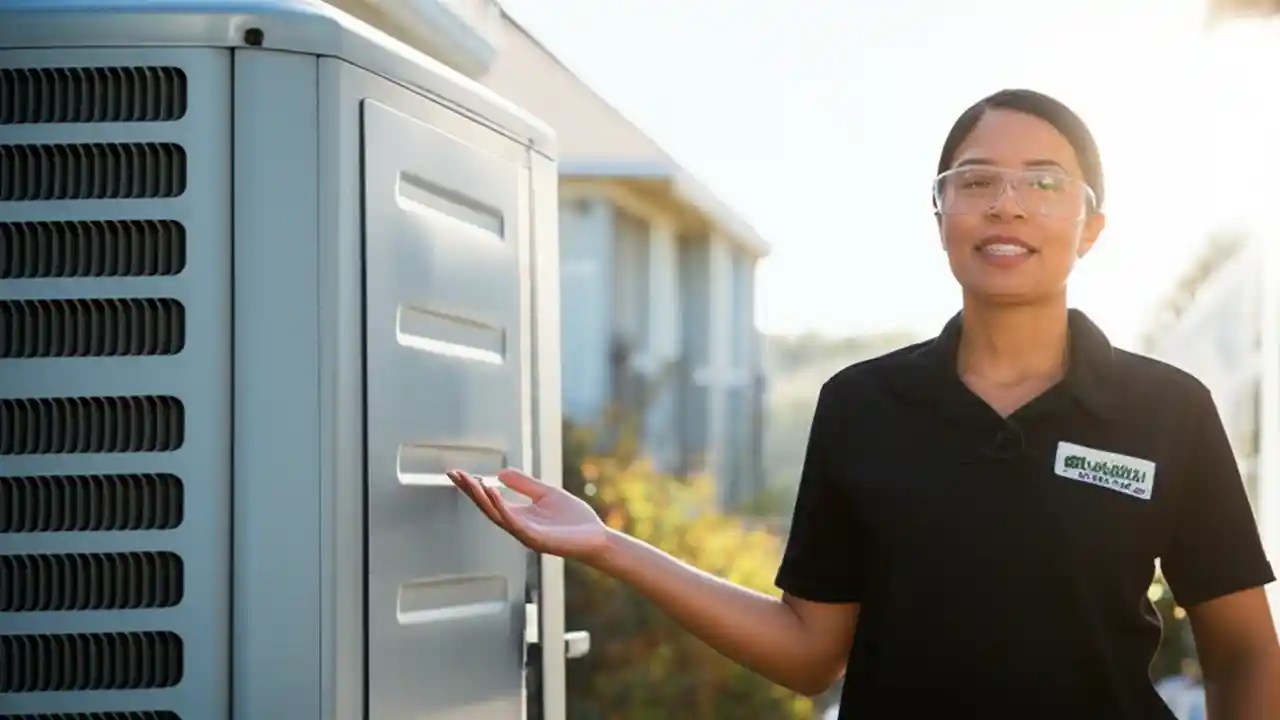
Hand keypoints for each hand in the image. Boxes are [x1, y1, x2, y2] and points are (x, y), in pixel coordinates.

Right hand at [446, 467, 610, 561]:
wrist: (596, 537)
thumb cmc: (574, 519)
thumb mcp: (546, 494)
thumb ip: (525, 484)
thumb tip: (500, 473)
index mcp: (518, 515)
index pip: (489, 500)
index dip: (472, 487)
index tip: (456, 472)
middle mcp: (517, 526)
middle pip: (486, 507)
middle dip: (470, 491)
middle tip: (454, 474)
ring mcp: (525, 534)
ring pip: (496, 515)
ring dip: (482, 498)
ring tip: (471, 481)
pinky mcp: (536, 539)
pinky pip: (514, 523)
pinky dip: (501, 509)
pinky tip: (493, 493)